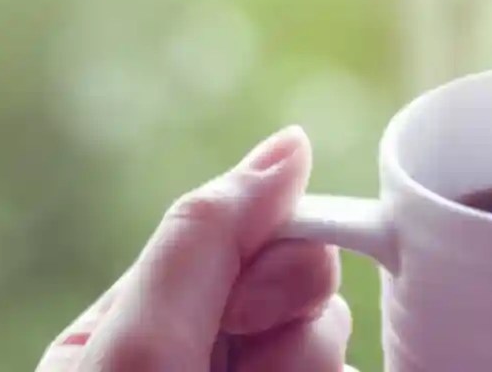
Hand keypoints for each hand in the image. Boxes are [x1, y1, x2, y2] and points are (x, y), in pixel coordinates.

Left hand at [37, 127, 356, 371]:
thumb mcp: (141, 348)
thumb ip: (207, 238)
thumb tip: (291, 142)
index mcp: (140, 317)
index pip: (241, 232)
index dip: (272, 255)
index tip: (248, 310)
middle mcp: (201, 348)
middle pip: (301, 276)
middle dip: (289, 318)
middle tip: (244, 364)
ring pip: (331, 331)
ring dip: (309, 364)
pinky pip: (350, 368)